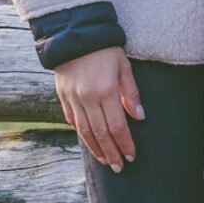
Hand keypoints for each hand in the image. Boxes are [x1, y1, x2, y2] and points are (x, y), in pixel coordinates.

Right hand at [54, 46, 142, 172]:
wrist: (75, 35)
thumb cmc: (106, 49)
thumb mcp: (124, 66)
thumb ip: (132, 92)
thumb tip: (140, 117)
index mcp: (106, 91)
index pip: (118, 126)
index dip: (125, 144)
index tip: (132, 156)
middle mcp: (88, 98)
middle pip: (101, 134)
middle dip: (112, 153)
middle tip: (120, 167)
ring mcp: (73, 99)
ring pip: (84, 132)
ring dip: (96, 150)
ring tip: (106, 162)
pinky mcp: (63, 97)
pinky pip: (73, 121)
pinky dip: (81, 134)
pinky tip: (89, 143)